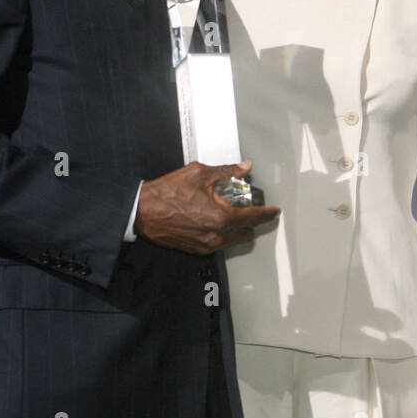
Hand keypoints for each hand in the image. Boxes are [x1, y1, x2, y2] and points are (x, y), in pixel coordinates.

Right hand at [135, 160, 279, 254]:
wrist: (142, 212)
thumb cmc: (167, 193)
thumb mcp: (199, 174)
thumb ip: (226, 172)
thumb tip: (244, 167)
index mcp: (222, 218)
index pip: (254, 217)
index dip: (267, 213)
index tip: (274, 211)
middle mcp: (217, 236)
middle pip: (247, 232)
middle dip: (252, 221)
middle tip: (249, 207)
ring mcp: (207, 245)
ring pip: (234, 240)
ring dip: (238, 228)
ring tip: (230, 212)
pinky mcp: (196, 249)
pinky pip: (219, 244)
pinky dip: (223, 233)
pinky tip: (215, 220)